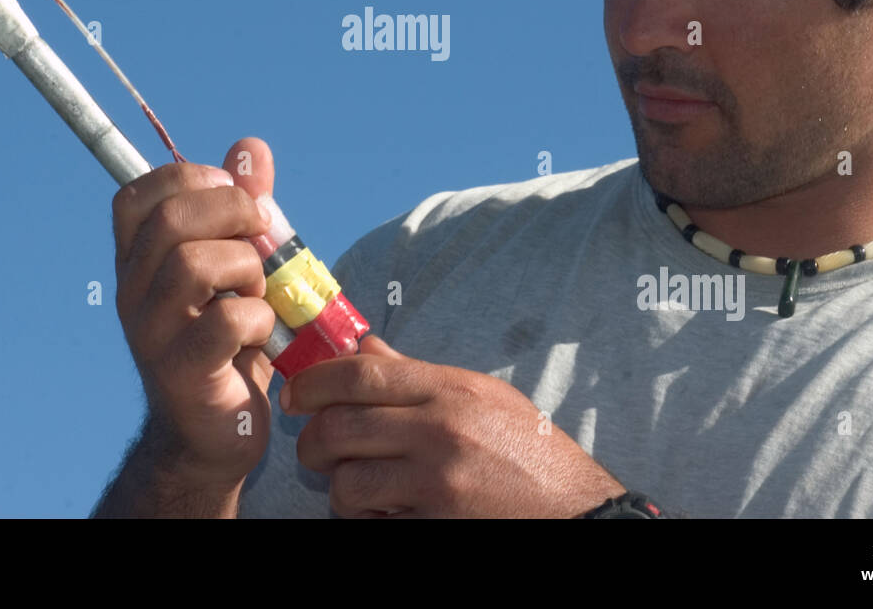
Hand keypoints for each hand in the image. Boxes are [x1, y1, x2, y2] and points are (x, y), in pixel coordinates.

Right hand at [110, 136, 279, 489]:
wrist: (215, 434)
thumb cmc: (229, 343)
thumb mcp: (238, 268)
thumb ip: (242, 209)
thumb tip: (250, 148)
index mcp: (138, 261)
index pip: (136, 195)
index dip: (188, 178)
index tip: (230, 193)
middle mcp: (133, 293)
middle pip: (168, 221)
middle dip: (230, 210)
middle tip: (262, 231)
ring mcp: (152, 335)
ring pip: (192, 266)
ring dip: (246, 266)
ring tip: (259, 289)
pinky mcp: (182, 373)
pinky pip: (226, 323)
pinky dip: (260, 319)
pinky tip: (264, 333)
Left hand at [281, 335, 626, 516]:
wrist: (576, 509)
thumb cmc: (527, 450)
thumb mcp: (481, 396)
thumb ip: (418, 375)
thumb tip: (364, 348)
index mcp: (449, 389)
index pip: (360, 374)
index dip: (314, 382)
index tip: (295, 394)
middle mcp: (440, 430)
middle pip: (340, 426)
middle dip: (313, 441)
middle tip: (315, 448)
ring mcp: (437, 482)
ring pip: (346, 481)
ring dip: (338, 487)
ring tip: (354, 486)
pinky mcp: (436, 523)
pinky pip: (372, 522)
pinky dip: (365, 519)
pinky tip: (382, 512)